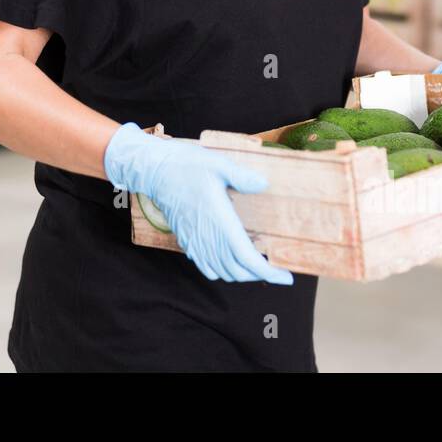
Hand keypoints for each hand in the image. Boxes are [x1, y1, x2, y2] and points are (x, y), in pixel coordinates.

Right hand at [105, 123, 293, 284]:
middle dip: (260, 275)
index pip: (247, 259)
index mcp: (220, 222)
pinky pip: (207, 268)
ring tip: (256, 266)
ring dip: (242, 274)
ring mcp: (195, 242)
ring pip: (223, 273)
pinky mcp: (187, 242)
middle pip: (238, 271)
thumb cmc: (187, 165)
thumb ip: (242, 176)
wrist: (155, 171)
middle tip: (276, 269)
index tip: (286, 277)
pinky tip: (230, 261)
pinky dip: (223, 272)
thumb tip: (264, 184)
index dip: (269, 273)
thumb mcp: (218, 164)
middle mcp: (208, 238)